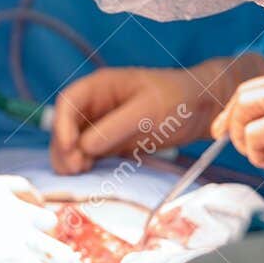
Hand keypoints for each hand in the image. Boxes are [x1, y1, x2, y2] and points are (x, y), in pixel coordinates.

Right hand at [50, 54, 263, 174]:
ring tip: (82, 174)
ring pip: (72, 144)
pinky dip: (83, 167)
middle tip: (77, 169)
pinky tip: (90, 176)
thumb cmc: (178, 100)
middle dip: (64, 148)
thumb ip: (116, 126)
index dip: (61, 124)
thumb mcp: (149, 110)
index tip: (70, 148)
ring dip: (70, 160)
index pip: (68, 102)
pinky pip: (87, 156)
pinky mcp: (109, 144)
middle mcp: (95, 105)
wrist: (202, 111)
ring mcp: (100, 125)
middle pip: (64, 126)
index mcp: (101, 86)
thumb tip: (84, 147)